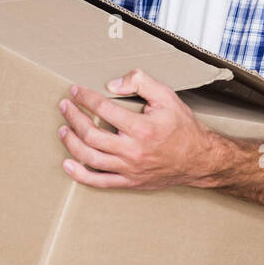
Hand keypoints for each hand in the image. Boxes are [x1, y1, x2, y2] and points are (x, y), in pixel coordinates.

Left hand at [57, 68, 230, 189]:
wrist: (199, 159)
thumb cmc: (183, 127)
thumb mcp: (167, 97)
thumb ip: (141, 83)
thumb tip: (113, 84)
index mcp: (142, 128)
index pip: (104, 110)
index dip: (85, 98)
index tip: (76, 91)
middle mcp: (133, 151)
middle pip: (91, 135)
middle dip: (73, 118)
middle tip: (65, 106)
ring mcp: (130, 169)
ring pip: (90, 158)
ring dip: (71, 143)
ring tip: (64, 129)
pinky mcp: (129, 181)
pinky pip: (99, 182)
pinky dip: (80, 174)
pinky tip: (68, 164)